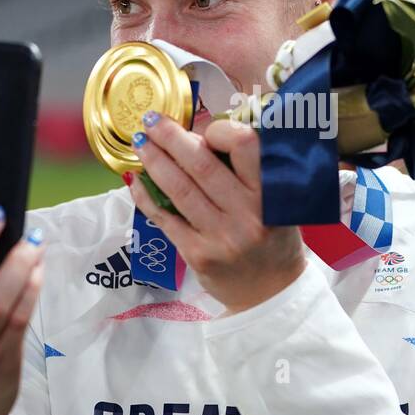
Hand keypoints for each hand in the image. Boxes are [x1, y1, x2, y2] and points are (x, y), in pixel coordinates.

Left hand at [128, 112, 305, 313]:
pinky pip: (166, 219)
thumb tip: (202, 136)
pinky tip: (135, 181)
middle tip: (152, 120)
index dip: (218, 130)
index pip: (244, 145)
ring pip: (179, 189)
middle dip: (171, 137)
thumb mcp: (278, 202)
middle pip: (201, 164)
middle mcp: (247, 214)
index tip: (204, 128)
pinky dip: (147, 197)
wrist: (270, 294)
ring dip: (154, 161)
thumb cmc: (273, 239)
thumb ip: (249, 172)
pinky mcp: (198, 255)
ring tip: (140, 142)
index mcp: (271, 193)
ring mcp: (221, 236)